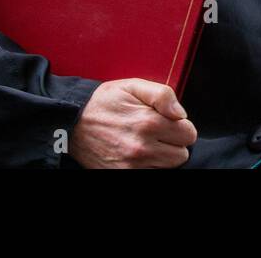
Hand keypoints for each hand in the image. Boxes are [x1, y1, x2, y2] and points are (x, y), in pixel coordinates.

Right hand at [68, 78, 196, 168]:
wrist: (71, 123)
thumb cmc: (103, 102)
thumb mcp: (131, 86)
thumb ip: (162, 94)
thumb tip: (181, 113)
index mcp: (148, 122)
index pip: (188, 134)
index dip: (181, 126)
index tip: (169, 122)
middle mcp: (142, 147)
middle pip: (181, 155)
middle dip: (173, 143)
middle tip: (157, 133)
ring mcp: (132, 166)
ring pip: (168, 167)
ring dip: (162, 156)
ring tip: (145, 142)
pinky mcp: (123, 175)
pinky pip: (150, 175)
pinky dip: (149, 166)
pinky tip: (138, 154)